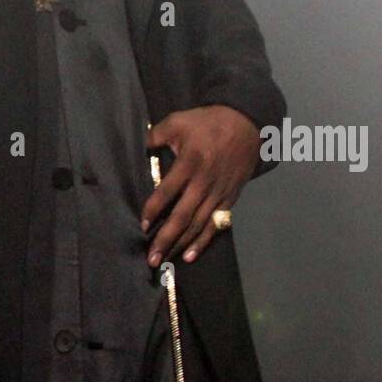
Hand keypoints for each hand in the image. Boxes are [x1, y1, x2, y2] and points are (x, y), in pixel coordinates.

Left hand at [140, 105, 259, 267]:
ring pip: (198, 225)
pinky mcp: (229, 199)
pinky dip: (203, 241)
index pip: (167, 191)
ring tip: (165, 260)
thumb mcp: (178, 121)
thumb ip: (155, 135)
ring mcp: (218, 193)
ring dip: (181, 244)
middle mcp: (204, 182)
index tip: (142, 225)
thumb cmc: (206, 123)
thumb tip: (137, 147)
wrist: (245, 124)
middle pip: (182, 216)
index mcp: (190, 162)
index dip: (153, 209)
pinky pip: (215, 224)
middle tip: (151, 258)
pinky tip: (190, 255)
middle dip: (165, 238)